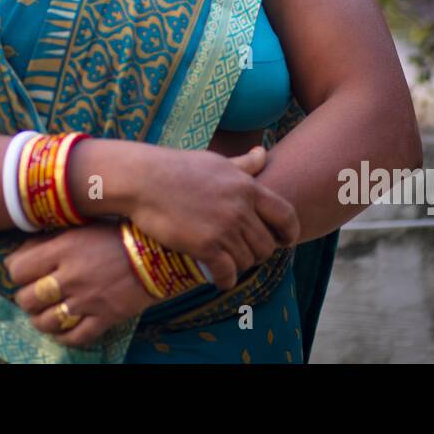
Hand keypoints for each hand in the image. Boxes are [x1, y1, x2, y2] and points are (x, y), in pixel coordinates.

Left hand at [4, 222, 159, 348]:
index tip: (24, 272)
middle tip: (34, 294)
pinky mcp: (106, 318)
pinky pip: (75, 337)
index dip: (17, 273)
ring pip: (46, 322)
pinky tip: (64, 329)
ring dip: (41, 319)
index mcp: (63, 249)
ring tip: (45, 313)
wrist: (158, 251)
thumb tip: (18, 255)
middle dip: (27, 298)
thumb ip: (48, 240)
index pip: (17, 270)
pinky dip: (64, 337)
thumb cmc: (116, 233)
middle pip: (27, 299)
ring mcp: (88, 301)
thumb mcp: (79, 227)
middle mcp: (71, 277)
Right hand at [126, 144, 298, 289]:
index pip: (286, 215)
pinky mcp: (205, 246)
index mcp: (246, 187)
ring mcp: (224, 228)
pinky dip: (226, 280)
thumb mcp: (216, 161)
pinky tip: (220, 280)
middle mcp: (240, 209)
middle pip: (267, 244)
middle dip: (259, 252)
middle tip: (246, 254)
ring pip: (248, 260)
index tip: (285, 241)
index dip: (290, 232)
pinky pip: (227, 272)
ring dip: (240, 265)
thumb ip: (244, 164)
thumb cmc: (177, 167)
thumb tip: (263, 153)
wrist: (143, 180)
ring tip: (229, 263)